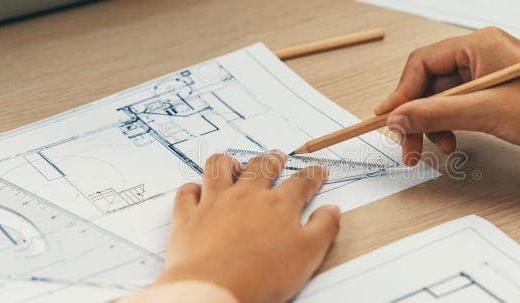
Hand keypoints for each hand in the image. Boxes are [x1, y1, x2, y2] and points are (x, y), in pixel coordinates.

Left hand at [153, 151, 340, 302]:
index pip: (301, 182)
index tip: (317, 173)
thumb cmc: (261, 276)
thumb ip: (323, 229)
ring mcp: (215, 203)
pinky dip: (192, 188)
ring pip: (219, 168)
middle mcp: (247, 196)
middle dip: (271, 160)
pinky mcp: (189, 216)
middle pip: (261, 167)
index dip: (312, 176)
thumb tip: (332, 211)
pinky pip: (187, 192)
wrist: (215, 288)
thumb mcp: (308, 256)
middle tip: (276, 158)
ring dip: (229, 162)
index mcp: (279, 205)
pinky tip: (197, 190)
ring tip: (235, 164)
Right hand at [376, 27, 519, 175]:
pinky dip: (449, 124)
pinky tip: (451, 140)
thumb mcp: (484, 112)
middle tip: (407, 143)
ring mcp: (488, 73)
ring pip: (442, 97)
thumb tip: (398, 118)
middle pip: (429, 81)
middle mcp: (481, 54)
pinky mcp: (494, 92)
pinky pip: (459, 105)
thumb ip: (435, 113)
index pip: (423, 63)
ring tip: (435, 147)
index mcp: (479, 44)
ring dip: (432, 123)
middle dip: (416, 113)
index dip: (401, 92)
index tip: (387, 118)